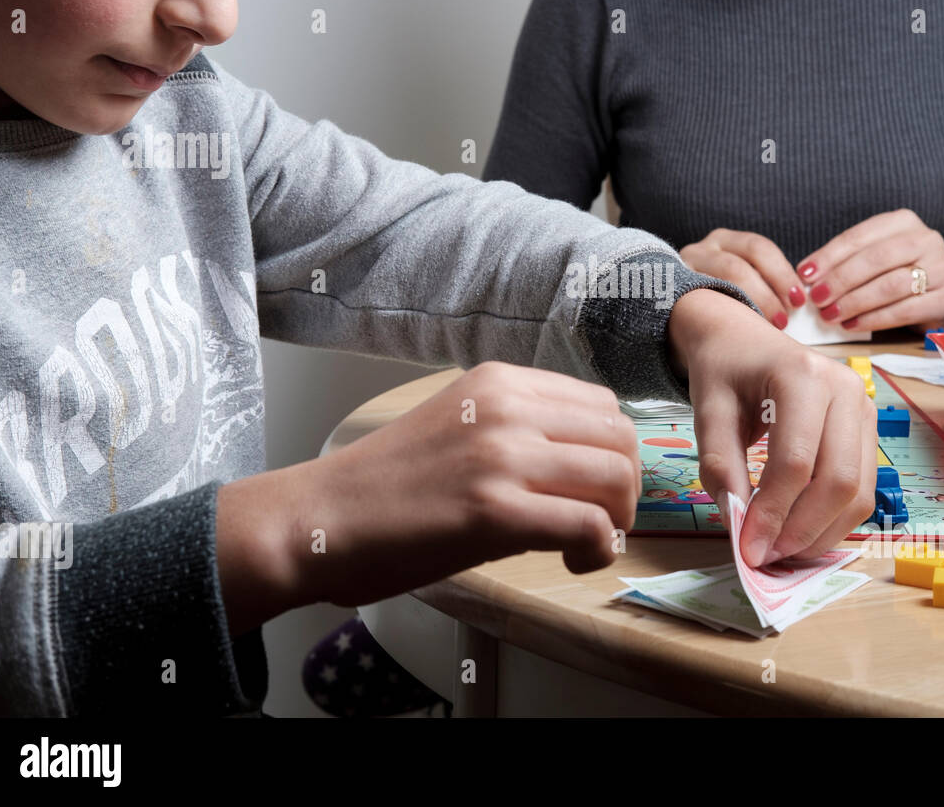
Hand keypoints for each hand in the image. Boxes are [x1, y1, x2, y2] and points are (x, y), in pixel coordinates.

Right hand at [284, 362, 641, 608]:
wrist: (318, 519)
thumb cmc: (383, 485)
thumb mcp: (458, 425)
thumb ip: (518, 428)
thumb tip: (581, 459)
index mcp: (499, 382)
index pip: (602, 404)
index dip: (612, 452)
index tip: (595, 488)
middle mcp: (507, 408)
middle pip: (620, 438)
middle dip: (625, 488)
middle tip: (601, 521)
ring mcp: (502, 456)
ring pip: (616, 478)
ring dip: (617, 520)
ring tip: (584, 544)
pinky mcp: (495, 511)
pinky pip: (590, 525)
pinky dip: (598, 549)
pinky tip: (572, 561)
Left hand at [668, 289, 876, 566]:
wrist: (742, 339)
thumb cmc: (724, 370)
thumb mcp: (708, 410)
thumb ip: (721, 465)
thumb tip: (739, 524)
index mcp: (803, 375)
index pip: (796, 462)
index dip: (773, 513)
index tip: (747, 549)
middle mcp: (847, 389)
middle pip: (839, 481)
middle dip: (802, 530)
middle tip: (765, 555)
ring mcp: (865, 409)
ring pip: (859, 492)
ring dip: (822, 533)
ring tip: (781, 550)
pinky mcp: (867, 430)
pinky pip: (862, 488)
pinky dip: (834, 520)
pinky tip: (800, 533)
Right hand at [679, 228, 805, 330]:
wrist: (673, 320)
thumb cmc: (717, 306)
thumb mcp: (741, 288)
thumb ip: (766, 289)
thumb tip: (799, 305)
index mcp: (726, 241)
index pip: (759, 249)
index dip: (782, 274)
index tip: (799, 301)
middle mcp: (702, 250)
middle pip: (738, 265)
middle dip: (766, 294)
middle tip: (784, 321)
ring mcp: (682, 269)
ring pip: (718, 283)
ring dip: (748, 306)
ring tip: (763, 329)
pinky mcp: (670, 289)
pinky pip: (699, 300)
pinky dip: (722, 316)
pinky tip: (734, 334)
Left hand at [796, 209, 943, 332]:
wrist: (935, 298)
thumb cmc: (894, 275)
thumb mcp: (871, 259)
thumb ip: (844, 262)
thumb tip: (807, 277)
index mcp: (903, 222)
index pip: (860, 236)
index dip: (829, 256)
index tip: (805, 274)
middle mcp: (926, 240)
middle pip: (876, 259)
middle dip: (841, 280)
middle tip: (817, 299)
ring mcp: (941, 269)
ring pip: (890, 285)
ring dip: (855, 302)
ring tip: (831, 315)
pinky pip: (904, 311)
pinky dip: (873, 320)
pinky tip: (852, 325)